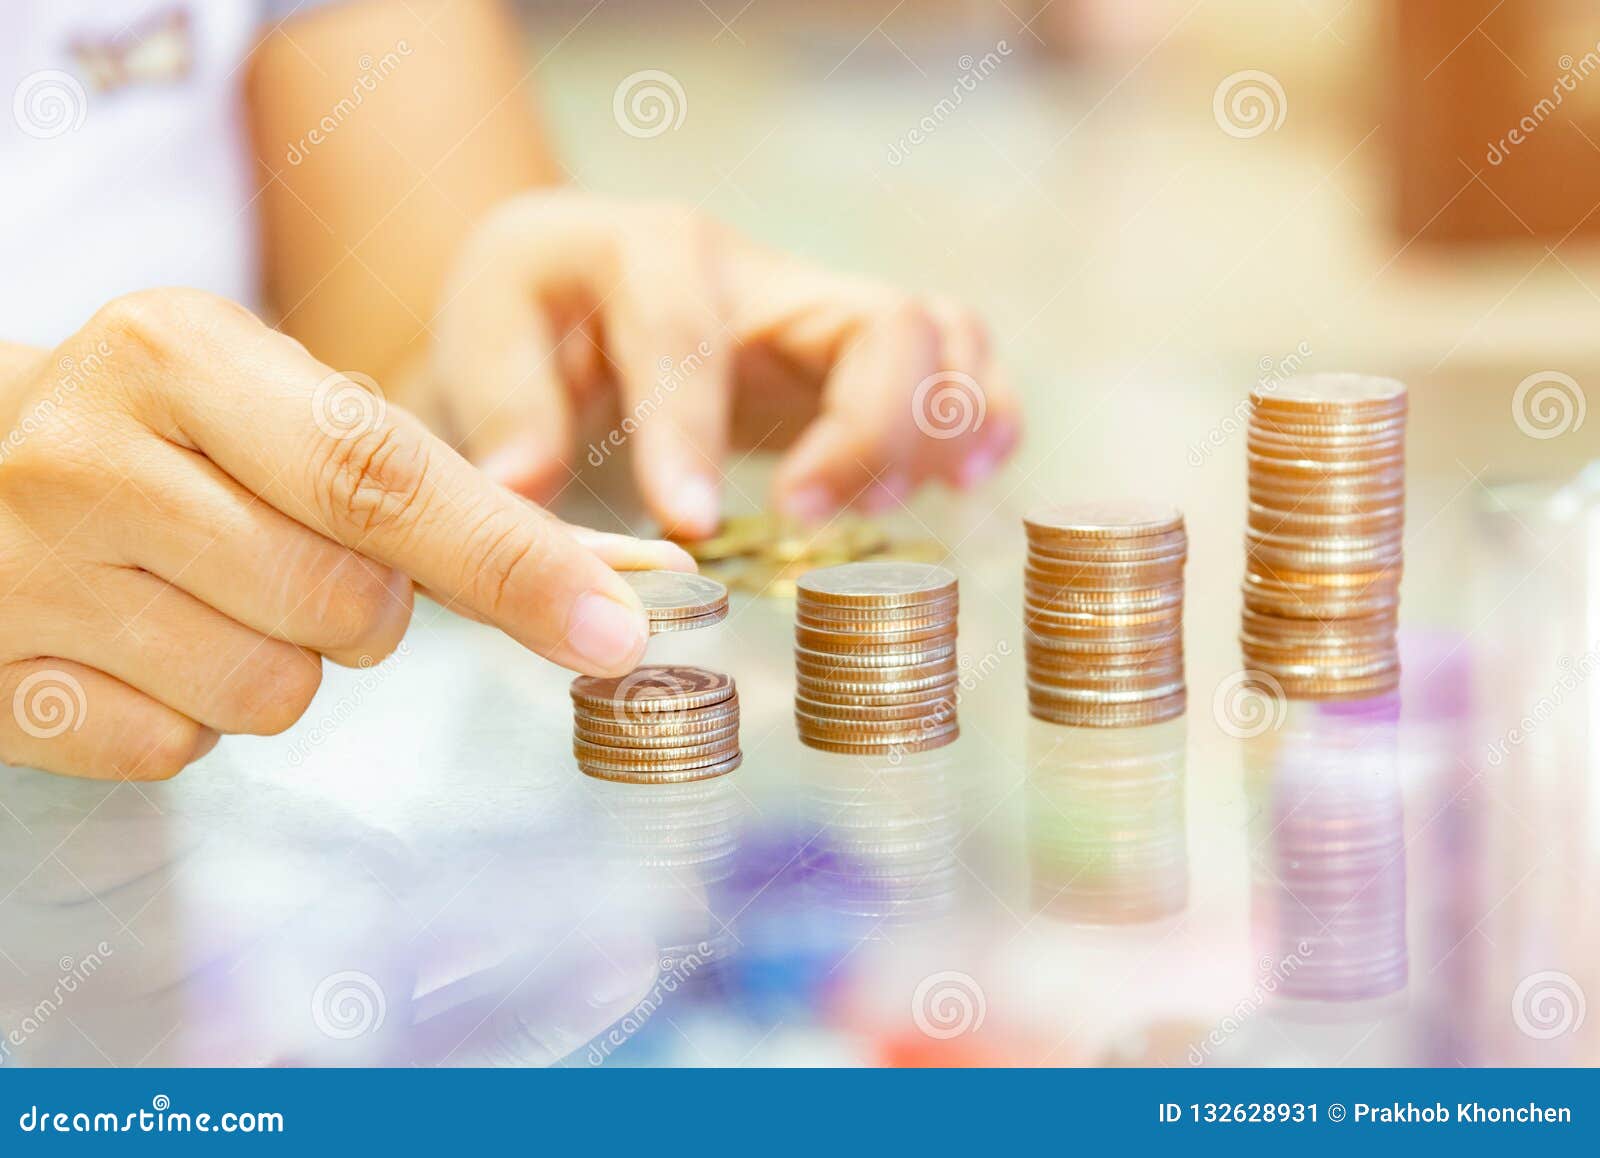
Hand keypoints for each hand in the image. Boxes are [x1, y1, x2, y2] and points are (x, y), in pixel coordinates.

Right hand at [0, 289, 688, 780]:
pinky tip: (147, 644)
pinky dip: (195, 714)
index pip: (384, 479)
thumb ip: (430, 481)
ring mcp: (19, 575)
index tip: (614, 629)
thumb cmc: (174, 436)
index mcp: (174, 350)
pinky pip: (179, 750)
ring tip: (214, 594)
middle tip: (303, 557)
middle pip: (343, 603)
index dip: (512, 563)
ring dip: (284, 662)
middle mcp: (83, 454)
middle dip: (371, 605)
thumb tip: (602, 594)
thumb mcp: (281, 402)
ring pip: (272, 694)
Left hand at [431, 191, 1021, 537]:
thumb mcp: (483, 340)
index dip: (691, 427)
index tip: (684, 523)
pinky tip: (959, 482)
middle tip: (803, 518)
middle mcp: (762, 271)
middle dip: (866, 430)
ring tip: (885, 506)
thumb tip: (522, 488)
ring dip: (936, 430)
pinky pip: (961, 361)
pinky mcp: (859, 354)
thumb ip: (503, 407)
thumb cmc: (531, 323)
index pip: (689, 327)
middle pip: (878, 320)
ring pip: (942, 335)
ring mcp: (824, 308)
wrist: (576, 303)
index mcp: (652, 251)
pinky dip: (981, 419)